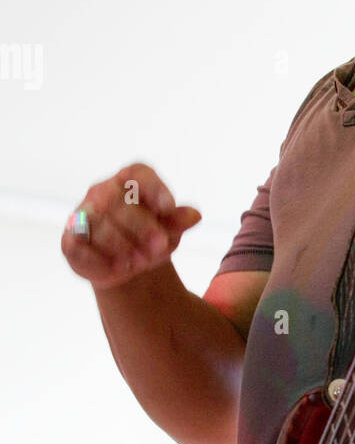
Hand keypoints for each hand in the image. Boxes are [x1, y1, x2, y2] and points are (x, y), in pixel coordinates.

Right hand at [61, 162, 200, 290]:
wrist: (127, 263)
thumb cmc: (150, 236)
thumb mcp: (169, 230)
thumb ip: (178, 221)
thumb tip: (195, 216)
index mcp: (129, 181)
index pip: (138, 174)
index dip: (153, 188)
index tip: (168, 208)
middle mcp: (102, 192)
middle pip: (117, 200)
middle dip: (140, 226)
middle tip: (158, 247)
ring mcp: (83, 214)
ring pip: (95, 220)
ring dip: (119, 243)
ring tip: (140, 262)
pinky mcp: (70, 239)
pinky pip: (78, 244)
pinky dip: (98, 258)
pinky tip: (117, 269)